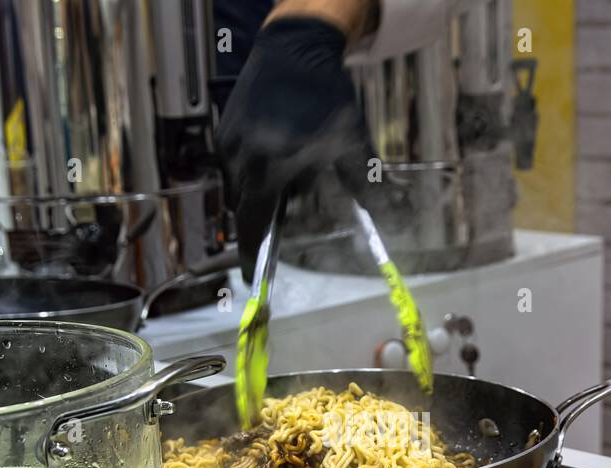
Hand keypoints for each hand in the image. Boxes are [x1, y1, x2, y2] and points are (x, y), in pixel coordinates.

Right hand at [216, 17, 374, 281]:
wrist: (295, 46)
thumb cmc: (327, 96)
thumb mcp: (352, 141)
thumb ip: (362, 184)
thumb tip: (384, 214)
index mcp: (271, 166)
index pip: (254, 224)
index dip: (252, 255)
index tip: (253, 278)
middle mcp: (244, 158)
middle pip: (249, 209)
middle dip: (266, 218)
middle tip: (284, 215)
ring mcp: (231, 144)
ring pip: (244, 188)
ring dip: (264, 192)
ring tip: (290, 170)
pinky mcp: (225, 131)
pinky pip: (239, 166)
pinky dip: (257, 171)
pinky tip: (278, 152)